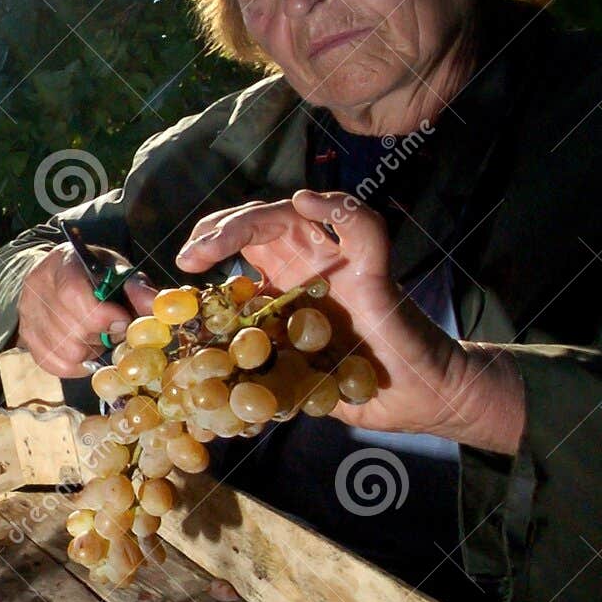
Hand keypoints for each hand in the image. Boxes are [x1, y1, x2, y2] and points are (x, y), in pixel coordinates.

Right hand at [16, 244, 158, 377]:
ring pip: (64, 351)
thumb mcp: (118, 272)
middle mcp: (37, 286)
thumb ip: (137, 289)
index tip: (121, 320)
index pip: (72, 293)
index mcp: (61, 263)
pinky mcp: (26, 336)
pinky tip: (84, 349)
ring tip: (95, 336)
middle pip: (71, 328)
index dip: (100, 314)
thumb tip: (156, 307)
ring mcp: (27, 313)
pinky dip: (75, 364)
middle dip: (99, 335)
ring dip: (89, 351)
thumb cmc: (95, 274)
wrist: (62, 274)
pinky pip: (53, 363)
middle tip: (111, 328)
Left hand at [175, 190, 522, 452]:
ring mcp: (341, 263)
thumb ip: (251, 374)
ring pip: (294, 216)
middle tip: (193, 255)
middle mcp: (309, 266)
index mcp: (284, 287)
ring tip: (221, 239)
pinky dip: (336, 208)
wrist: (418, 399)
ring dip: (251, 218)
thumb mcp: (288, 382)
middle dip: (219, 230)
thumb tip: (201, 382)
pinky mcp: (374, 270)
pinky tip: (307, 203)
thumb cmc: (356, 389)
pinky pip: (361, 226)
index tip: (182, 268)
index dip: (208, 250)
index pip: (239, 250)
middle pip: (258, 224)